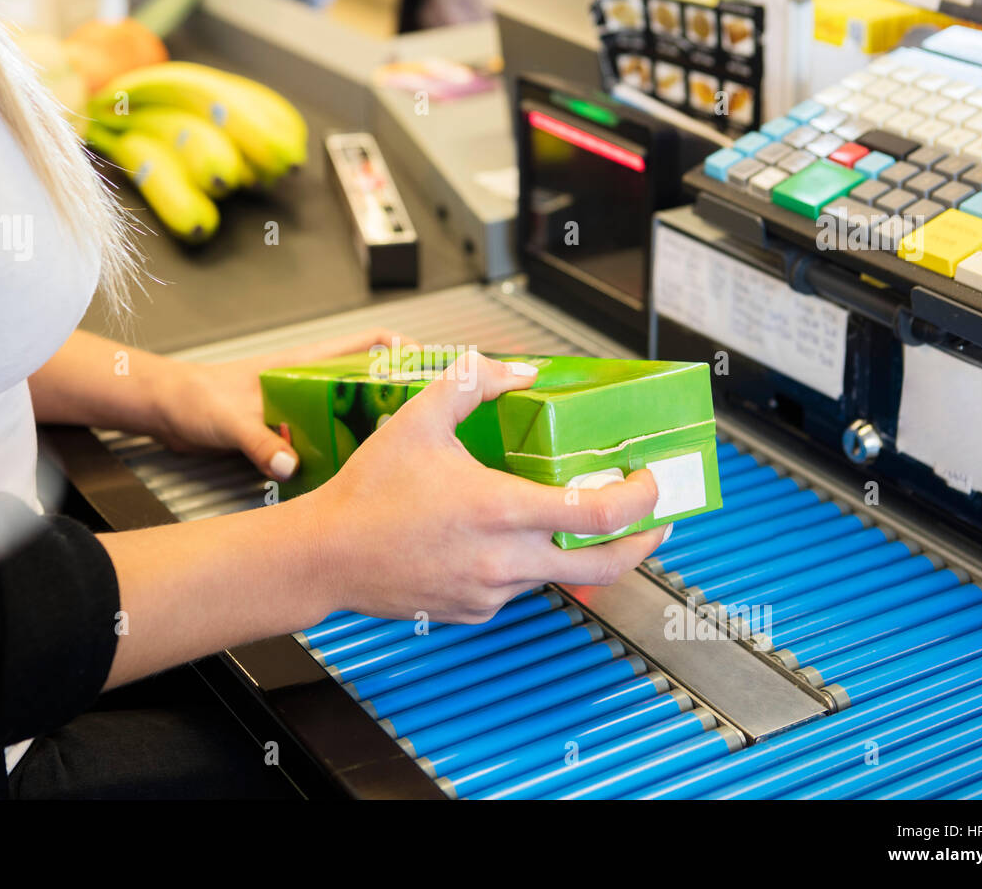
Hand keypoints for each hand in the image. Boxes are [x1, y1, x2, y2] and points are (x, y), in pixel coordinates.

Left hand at [150, 327, 413, 480]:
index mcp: (306, 363)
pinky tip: (358, 475)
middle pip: (374, 382)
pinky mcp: (295, 431)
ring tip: (402, 455)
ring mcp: (305, 407)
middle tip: (427, 424)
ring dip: (379, 431)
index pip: (370, 343)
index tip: (431, 371)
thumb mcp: (228, 421)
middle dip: (404, 400)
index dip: (406, 351)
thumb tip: (289, 465)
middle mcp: (312, 382)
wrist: (167, 411)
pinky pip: (335, 439)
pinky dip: (350, 453)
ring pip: (358, 414)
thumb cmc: (194, 398)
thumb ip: (258, 443)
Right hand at [303, 351, 665, 623]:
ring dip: (575, 547)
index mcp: (501, 510)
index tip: (651, 481)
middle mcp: (504, 560)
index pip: (602, 515)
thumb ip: (473, 382)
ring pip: (558, 574)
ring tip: (573, 516)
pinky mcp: (473, 610)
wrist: (323, 556)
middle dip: (644, 540)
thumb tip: (518, 371)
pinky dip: (527, 562)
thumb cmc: (367, 492)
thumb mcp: (418, 417)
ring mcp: (491, 591)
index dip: (643, 499)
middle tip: (657, 518)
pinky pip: (518, 586)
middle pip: (606, 563)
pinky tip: (503, 537)